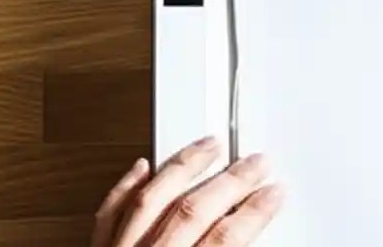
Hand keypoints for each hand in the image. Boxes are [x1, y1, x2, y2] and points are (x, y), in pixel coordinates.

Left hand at [92, 136, 283, 246]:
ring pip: (151, 198)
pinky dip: (126, 186)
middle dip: (231, 182)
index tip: (274, 193)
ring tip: (209, 144)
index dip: (255, 212)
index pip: (225, 238)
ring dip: (183, 167)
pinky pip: (108, 213)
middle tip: (256, 162)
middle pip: (193, 209)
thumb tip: (249, 238)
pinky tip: (142, 166)